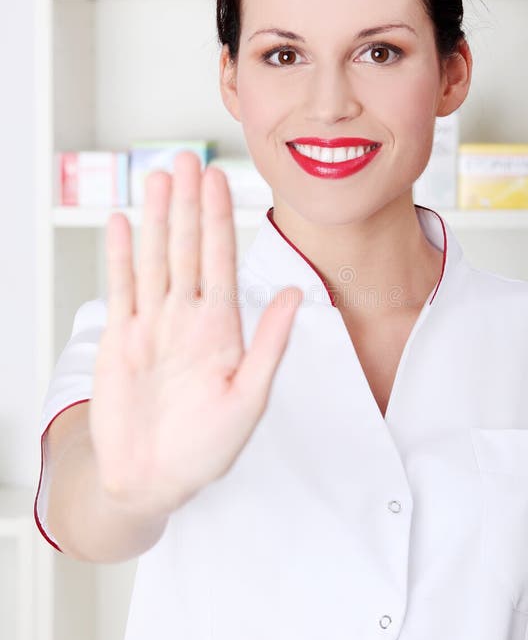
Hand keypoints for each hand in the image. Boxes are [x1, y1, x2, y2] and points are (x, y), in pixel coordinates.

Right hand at [89, 151, 302, 519]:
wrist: (152, 479)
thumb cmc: (206, 448)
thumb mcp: (248, 398)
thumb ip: (269, 344)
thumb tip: (293, 295)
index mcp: (222, 328)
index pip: (222, 260)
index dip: (220, 218)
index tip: (219, 179)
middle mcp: (187, 317)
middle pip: (188, 249)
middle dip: (189, 205)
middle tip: (187, 159)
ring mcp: (153, 325)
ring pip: (156, 259)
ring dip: (157, 220)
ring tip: (157, 179)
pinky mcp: (121, 339)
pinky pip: (121, 288)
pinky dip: (121, 256)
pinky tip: (123, 223)